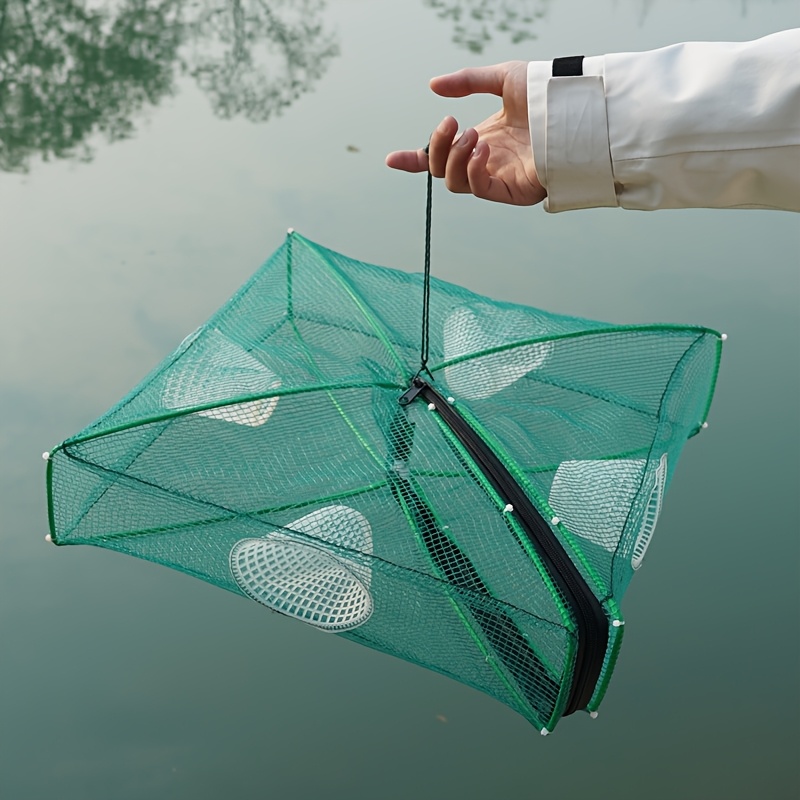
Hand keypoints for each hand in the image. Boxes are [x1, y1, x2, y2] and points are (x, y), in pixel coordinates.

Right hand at [385, 61, 544, 205]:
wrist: (574, 108)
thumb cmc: (546, 95)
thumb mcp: (502, 80)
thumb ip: (468, 82)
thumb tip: (434, 86)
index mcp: (481, 140)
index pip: (440, 157)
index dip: (415, 160)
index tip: (392, 159)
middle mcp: (486, 162)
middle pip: (442, 171)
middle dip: (438, 148)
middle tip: (452, 122)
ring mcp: (498, 178)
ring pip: (456, 183)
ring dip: (456, 158)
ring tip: (472, 135)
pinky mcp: (512, 191)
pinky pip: (480, 191)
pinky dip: (473, 171)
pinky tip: (484, 151)